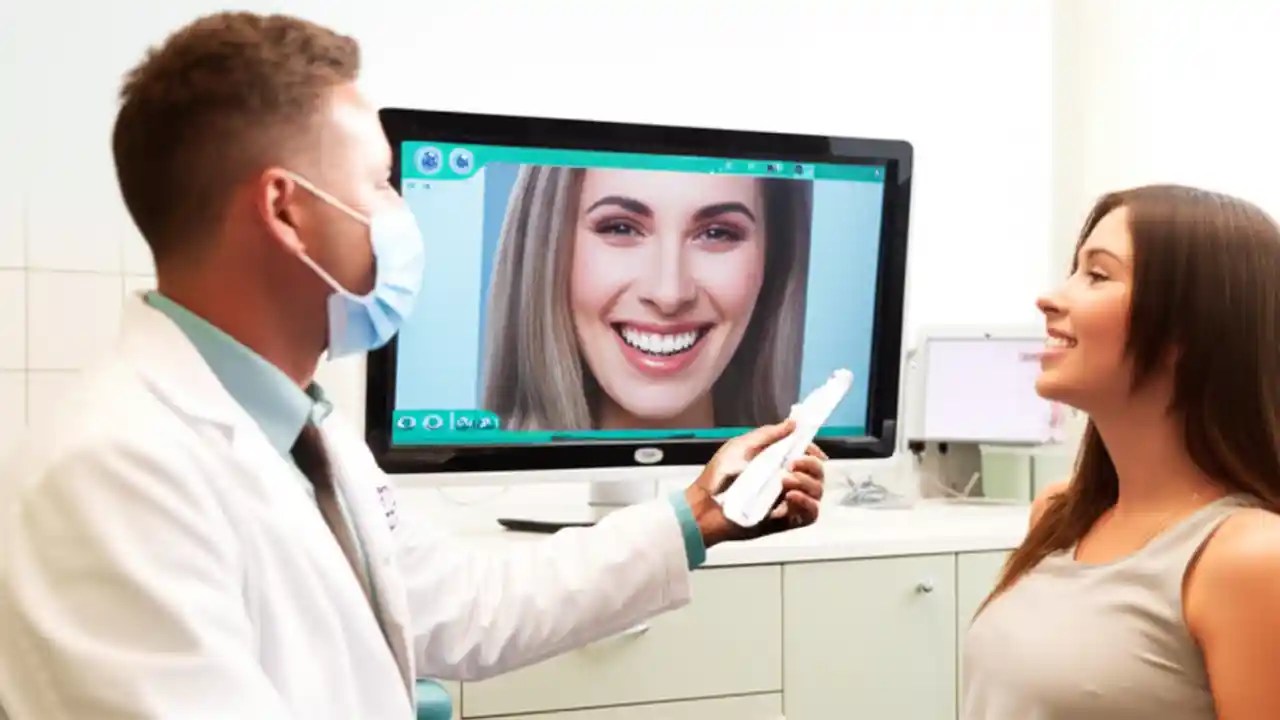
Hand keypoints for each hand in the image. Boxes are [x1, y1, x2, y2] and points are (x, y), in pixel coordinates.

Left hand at [684, 420, 827, 546]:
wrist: (705, 505)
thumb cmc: (720, 475)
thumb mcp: (742, 447)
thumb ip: (769, 435)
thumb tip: (794, 423)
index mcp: (778, 463)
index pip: (808, 456)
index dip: (814, 451)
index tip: (811, 449)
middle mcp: (788, 482)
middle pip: (818, 474)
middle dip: (811, 466)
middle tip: (792, 464)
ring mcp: (789, 502)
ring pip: (817, 492)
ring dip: (808, 483)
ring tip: (785, 480)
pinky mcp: (787, 521)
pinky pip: (811, 514)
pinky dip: (807, 503)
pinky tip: (790, 496)